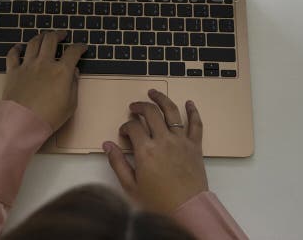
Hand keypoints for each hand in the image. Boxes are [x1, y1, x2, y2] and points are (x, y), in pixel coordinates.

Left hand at [2, 30, 86, 130]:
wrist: (23, 122)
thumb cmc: (50, 116)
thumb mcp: (70, 104)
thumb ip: (74, 85)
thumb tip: (74, 72)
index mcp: (61, 71)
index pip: (73, 52)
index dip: (79, 47)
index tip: (82, 47)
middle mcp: (44, 63)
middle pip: (51, 40)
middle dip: (58, 34)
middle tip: (62, 34)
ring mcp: (27, 65)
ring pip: (33, 43)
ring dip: (40, 36)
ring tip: (44, 36)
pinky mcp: (13, 71)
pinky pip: (13, 55)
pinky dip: (16, 48)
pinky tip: (19, 47)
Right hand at [103, 89, 207, 214]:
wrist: (187, 210)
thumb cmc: (159, 201)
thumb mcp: (131, 186)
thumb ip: (118, 163)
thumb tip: (107, 145)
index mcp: (146, 150)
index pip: (133, 126)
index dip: (126, 126)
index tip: (124, 133)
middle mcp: (163, 140)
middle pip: (151, 112)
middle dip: (140, 106)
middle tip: (134, 106)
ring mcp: (181, 141)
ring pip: (171, 112)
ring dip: (161, 99)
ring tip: (154, 92)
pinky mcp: (195, 146)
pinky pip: (195, 124)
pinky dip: (193, 111)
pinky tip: (189, 103)